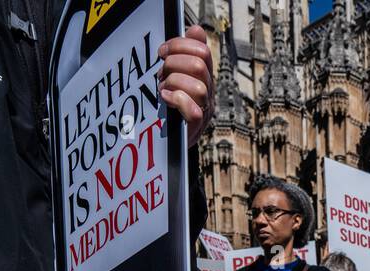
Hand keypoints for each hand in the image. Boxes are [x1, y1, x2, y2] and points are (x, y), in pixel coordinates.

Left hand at [158, 26, 214, 147]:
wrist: (168, 140)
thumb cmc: (169, 105)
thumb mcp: (176, 74)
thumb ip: (186, 53)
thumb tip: (196, 29)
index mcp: (205, 76)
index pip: (202, 50)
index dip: (180, 45)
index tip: (161, 52)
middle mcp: (209, 91)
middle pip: (200, 65)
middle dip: (174, 63)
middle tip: (161, 72)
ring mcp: (205, 110)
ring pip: (198, 86)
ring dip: (173, 83)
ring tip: (162, 89)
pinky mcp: (197, 127)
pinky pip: (193, 110)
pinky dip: (176, 100)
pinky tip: (166, 99)